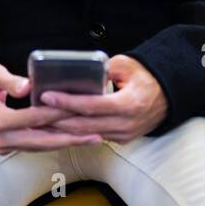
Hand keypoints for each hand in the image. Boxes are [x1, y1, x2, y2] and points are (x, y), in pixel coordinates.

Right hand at [0, 62, 104, 155]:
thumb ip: (9, 80)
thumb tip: (28, 86)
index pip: (35, 118)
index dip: (58, 115)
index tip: (79, 112)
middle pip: (42, 141)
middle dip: (70, 138)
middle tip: (95, 136)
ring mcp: (1, 146)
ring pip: (38, 147)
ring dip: (64, 143)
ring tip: (89, 138)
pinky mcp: (4, 147)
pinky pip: (32, 146)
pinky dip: (51, 142)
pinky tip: (69, 137)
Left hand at [39, 54, 167, 142]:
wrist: (168, 96)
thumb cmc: (146, 77)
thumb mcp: (127, 65)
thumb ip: (104, 69)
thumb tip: (80, 73)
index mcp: (130, 104)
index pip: (92, 105)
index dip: (67, 101)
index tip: (47, 95)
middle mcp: (127, 124)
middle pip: (85, 125)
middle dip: (57, 118)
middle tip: (35, 110)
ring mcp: (125, 135)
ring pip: (87, 134)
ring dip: (63, 128)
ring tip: (41, 119)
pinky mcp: (122, 140)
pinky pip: (94, 137)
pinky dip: (76, 131)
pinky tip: (58, 126)